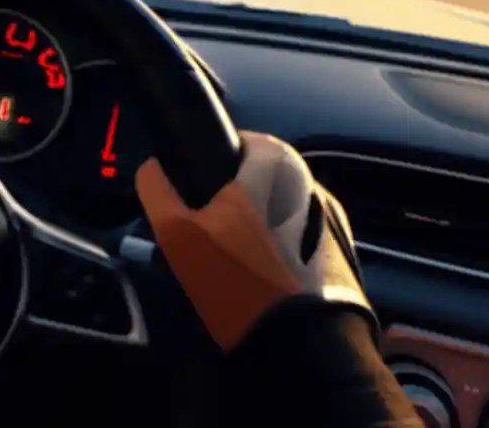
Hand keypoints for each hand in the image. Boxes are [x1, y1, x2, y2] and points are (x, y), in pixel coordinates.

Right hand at [136, 131, 371, 351]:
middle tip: (229, 198)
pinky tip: (270, 262)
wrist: (296, 346)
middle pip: (283, 171)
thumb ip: (159, 194)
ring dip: (275, 206)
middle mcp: (306, 195)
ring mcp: (328, 227)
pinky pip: (311, 230)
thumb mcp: (179, 238)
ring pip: (299, 201)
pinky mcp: (339, 258)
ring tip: (246, 235)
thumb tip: (149, 167)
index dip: (239, 144)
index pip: (261, 141)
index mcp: (269, 182)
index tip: (218, 161)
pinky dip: (290, 236)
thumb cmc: (234, 285)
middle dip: (257, 177)